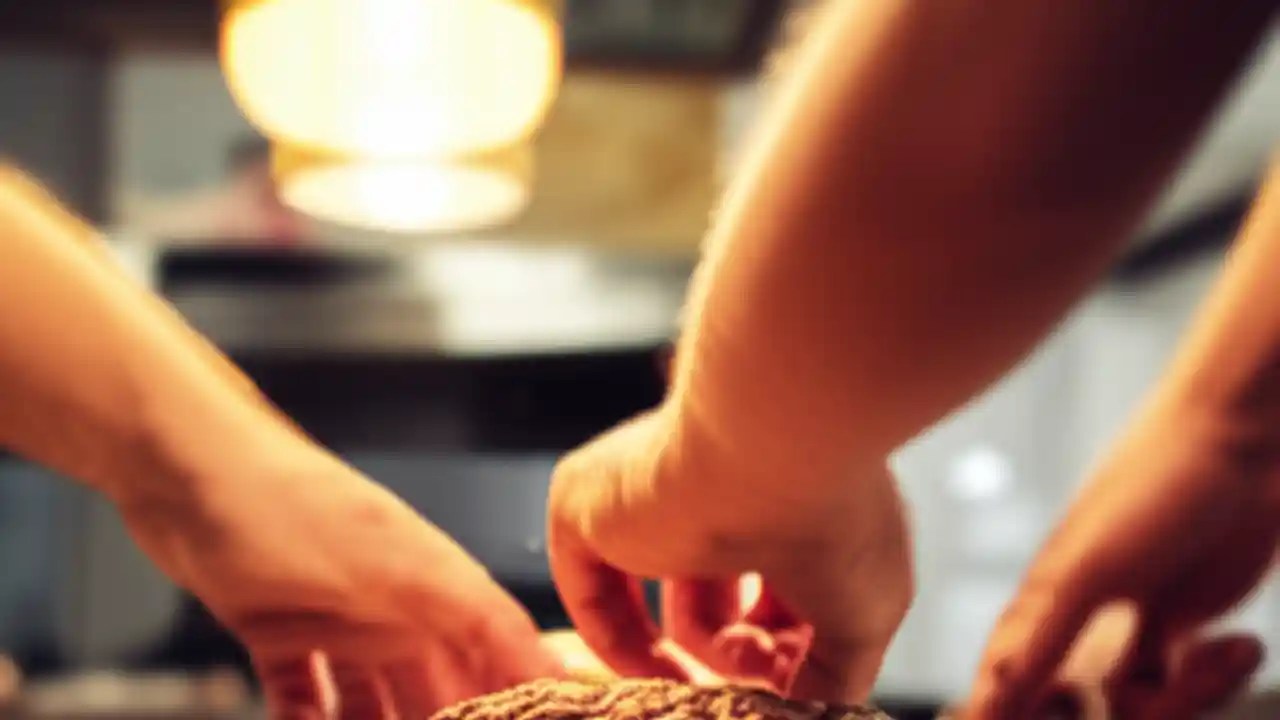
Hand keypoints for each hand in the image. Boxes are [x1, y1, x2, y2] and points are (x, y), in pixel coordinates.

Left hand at [118, 431, 562, 718]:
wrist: (187, 469)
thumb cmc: (290, 503)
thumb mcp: (399, 567)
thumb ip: (477, 617)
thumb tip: (554, 664)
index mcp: (433, 581)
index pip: (499, 647)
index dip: (520, 691)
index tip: (536, 719)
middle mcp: (393, 602)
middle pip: (436, 684)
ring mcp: (335, 618)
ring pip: (372, 702)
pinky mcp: (278, 630)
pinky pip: (304, 699)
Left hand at [547, 409, 912, 703]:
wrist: (770, 451)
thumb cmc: (831, 521)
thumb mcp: (864, 616)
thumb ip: (832, 681)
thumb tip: (802, 715)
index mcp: (787, 501)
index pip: (783, 591)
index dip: (789, 648)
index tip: (793, 683)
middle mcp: (720, 493)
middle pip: (729, 604)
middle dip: (750, 654)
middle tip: (766, 672)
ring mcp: (656, 498)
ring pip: (672, 604)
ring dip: (706, 653)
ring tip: (733, 657)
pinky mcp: (587, 505)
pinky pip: (592, 595)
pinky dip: (622, 647)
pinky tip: (660, 675)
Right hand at [965, 404, 1278, 719]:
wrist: (1239, 439)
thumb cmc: (1153, 486)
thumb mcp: (1092, 569)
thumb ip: (1042, 635)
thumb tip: (990, 696)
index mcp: (1046, 599)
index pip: (1011, 676)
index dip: (1010, 711)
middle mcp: (1083, 615)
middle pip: (1079, 704)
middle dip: (1114, 717)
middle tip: (1154, 689)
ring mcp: (1134, 620)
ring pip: (1141, 706)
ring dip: (1188, 698)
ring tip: (1226, 653)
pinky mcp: (1186, 620)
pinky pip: (1189, 684)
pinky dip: (1217, 677)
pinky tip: (1241, 643)